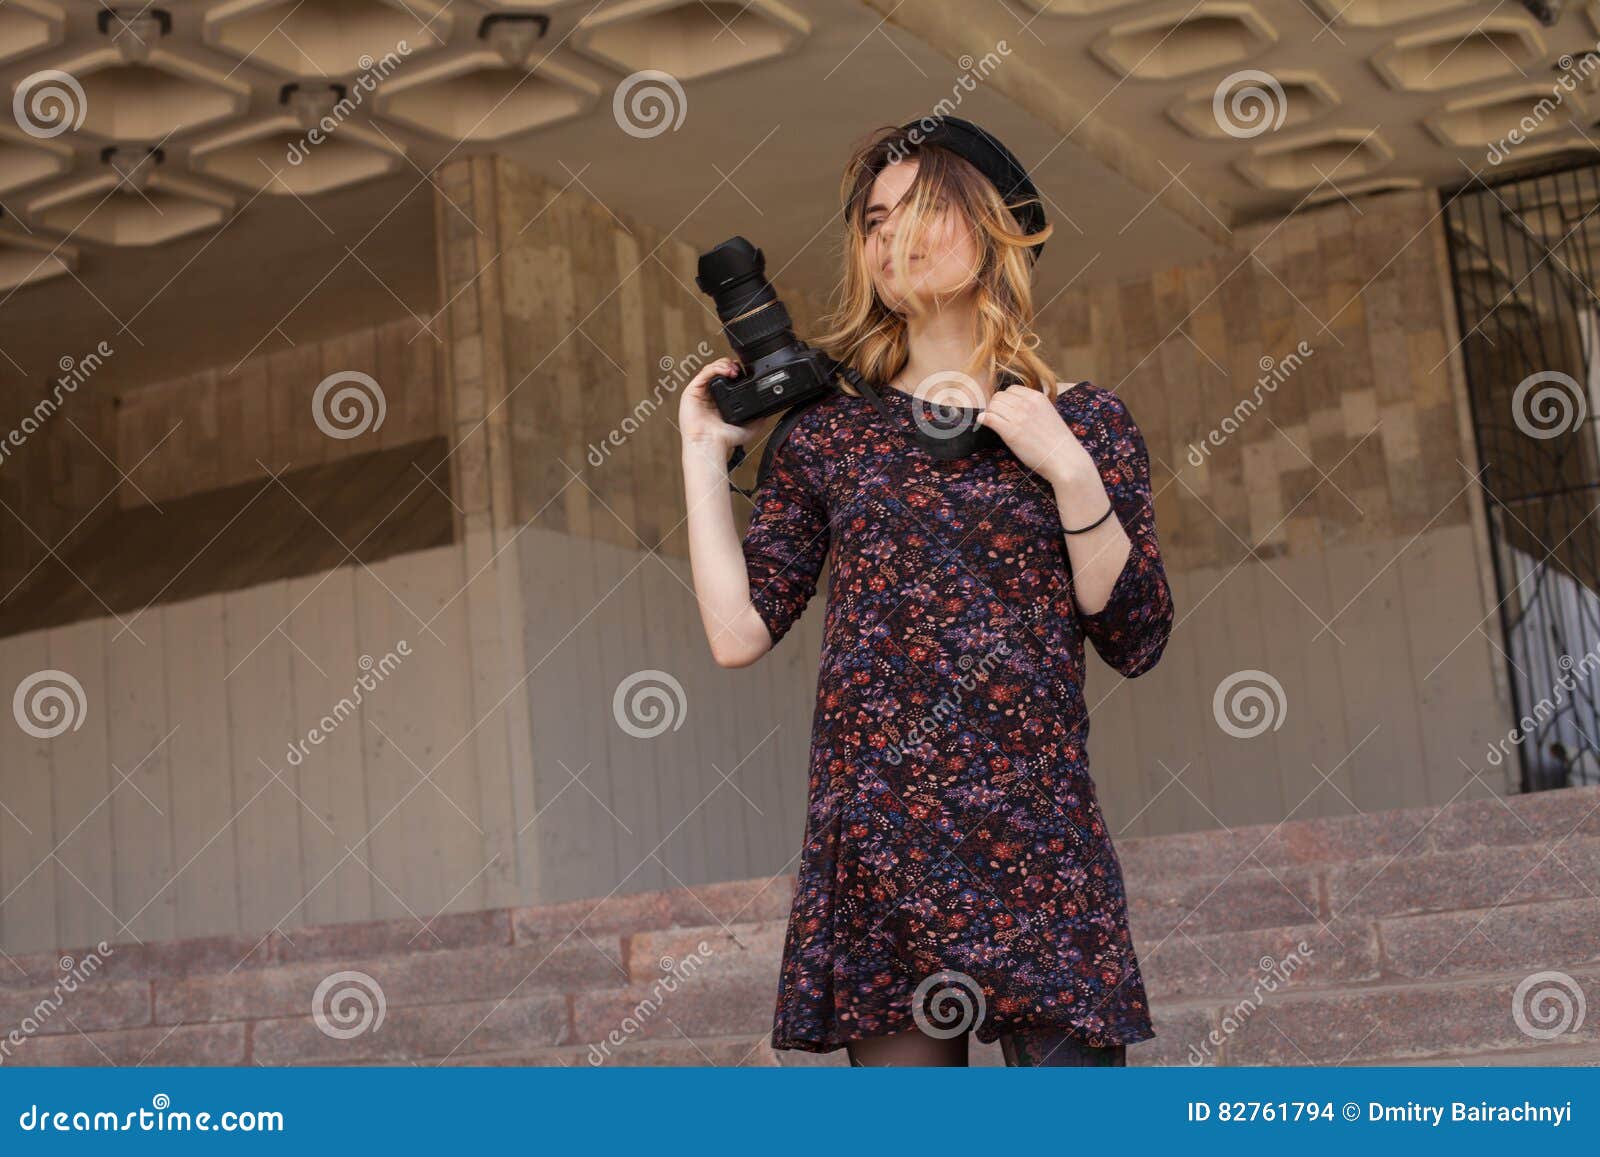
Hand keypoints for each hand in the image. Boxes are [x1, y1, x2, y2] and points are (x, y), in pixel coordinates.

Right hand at [679, 357, 778, 455]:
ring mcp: (699, 393)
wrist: (711, 445)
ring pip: (710, 369)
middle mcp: (708, 395)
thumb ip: (758, 419)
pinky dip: (715, 368)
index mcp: (719, 401)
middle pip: (717, 370)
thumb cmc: (723, 440)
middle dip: (730, 365)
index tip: (746, 372)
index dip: (736, 371)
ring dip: (723, 364)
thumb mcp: (748, 428)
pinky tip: (726, 371)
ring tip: (734, 369)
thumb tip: (767, 413)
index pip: (726, 378)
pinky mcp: (691, 391)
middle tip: (740, 369)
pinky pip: (703, 373)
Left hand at [976, 384, 1097, 488]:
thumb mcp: (1048, 414)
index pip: (1012, 389)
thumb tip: (1015, 408)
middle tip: (997, 418)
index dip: (1006, 399)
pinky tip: (984, 423)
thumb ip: (1033, 408)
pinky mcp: (1010, 431)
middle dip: (996, 406)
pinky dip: (984, 420)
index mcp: (1037, 397)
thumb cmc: (1057, 442)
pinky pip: (989, 418)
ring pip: (993, 406)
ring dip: (990, 413)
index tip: (1006, 409)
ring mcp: (1018, 417)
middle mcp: (1027, 404)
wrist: (1064, 458)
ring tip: (994, 423)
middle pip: (999, 396)